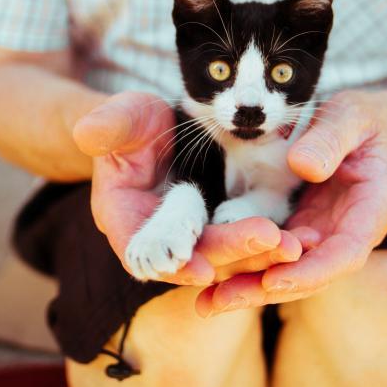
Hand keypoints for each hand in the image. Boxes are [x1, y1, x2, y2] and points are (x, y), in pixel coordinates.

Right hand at [73, 91, 304, 285]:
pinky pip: (243, 241)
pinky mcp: (219, 229)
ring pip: (224, 254)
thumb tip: (86, 133)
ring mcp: (190, 236)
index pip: (142, 251)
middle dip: (231, 252)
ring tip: (293, 245)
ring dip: (258, 254)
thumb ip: (109, 125)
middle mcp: (157, 236)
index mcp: (123, 215)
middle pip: (192, 257)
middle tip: (270, 242)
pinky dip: (268, 243)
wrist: (158, 127)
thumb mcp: (123, 116)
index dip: (169, 262)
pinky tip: (300, 240)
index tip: (202, 270)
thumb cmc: (133, 121)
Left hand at [195, 90, 386, 315]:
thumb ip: (331, 139)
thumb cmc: (366, 118)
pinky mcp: (304, 228)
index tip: (272, 282)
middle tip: (220, 301)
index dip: (310, 271)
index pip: (344, 253)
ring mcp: (325, 233)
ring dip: (251, 287)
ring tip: (207, 302)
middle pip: (311, 273)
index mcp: (373, 210)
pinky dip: (249, 266)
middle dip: (267, 290)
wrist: (372, 124)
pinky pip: (277, 253)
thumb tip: (303, 167)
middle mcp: (349, 232)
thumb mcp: (351, 117)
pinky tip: (213, 277)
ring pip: (290, 269)